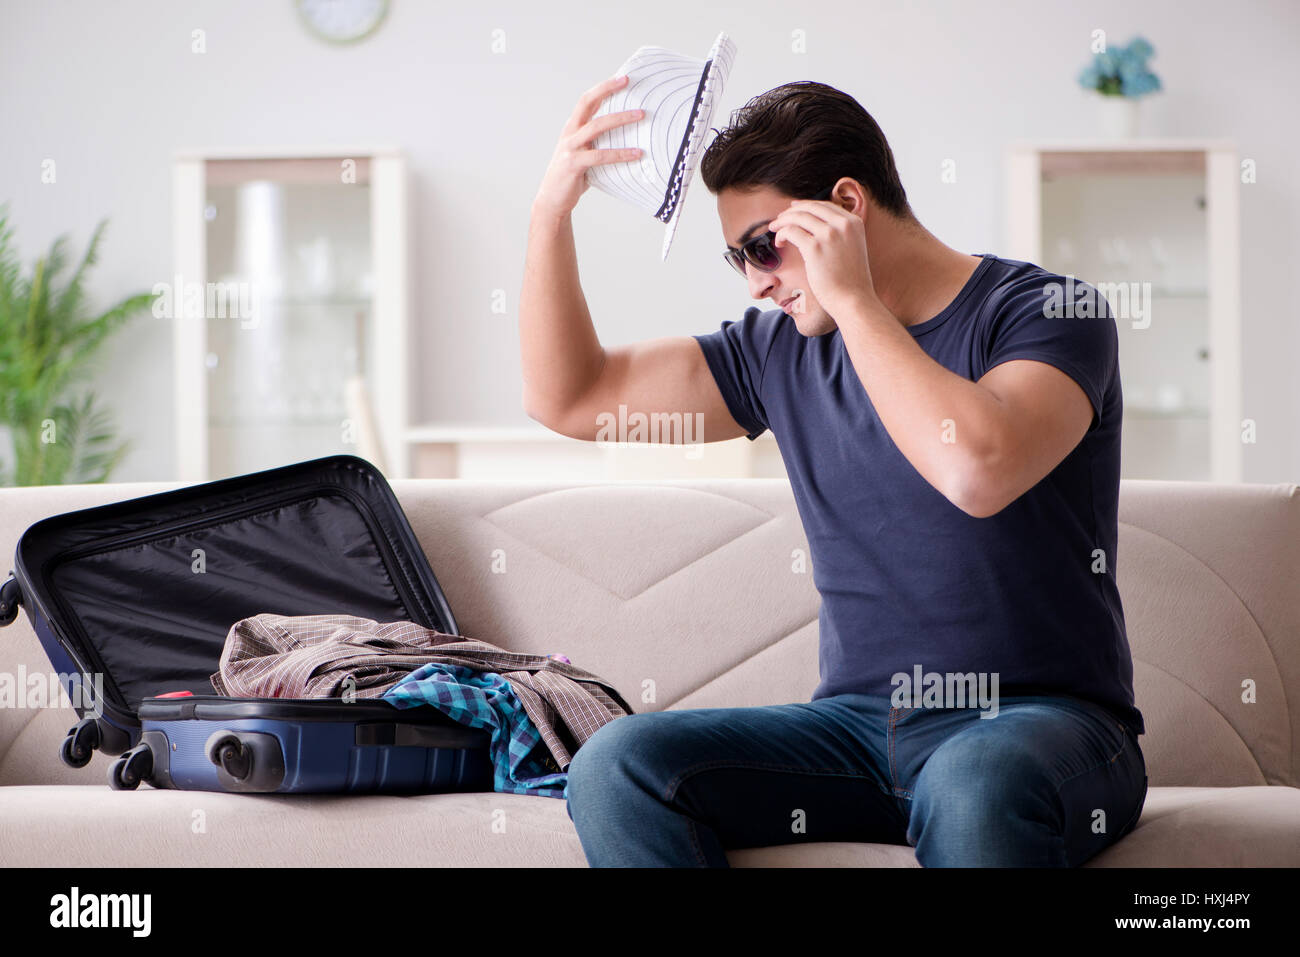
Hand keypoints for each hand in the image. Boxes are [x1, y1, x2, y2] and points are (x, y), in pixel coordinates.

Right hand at [533, 74, 644, 219]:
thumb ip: (599, 144)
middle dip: (607, 90)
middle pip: (587, 103)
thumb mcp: (585, 155)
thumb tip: (628, 139)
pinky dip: (621, 153)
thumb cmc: (572, 177)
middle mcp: (570, 133)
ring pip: (597, 126)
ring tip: (641, 115)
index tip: (622, 78)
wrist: (552, 201)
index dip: (603, 87)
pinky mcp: (574, 164)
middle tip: (627, 82)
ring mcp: (570, 147)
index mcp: (572, 128)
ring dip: (620, 118)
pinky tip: (637, 153)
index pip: (587, 101)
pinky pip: (601, 155)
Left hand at [767, 195, 878, 322]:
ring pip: (798, 217)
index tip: (793, 209)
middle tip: (779, 219)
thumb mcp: (852, 248)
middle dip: (791, 212)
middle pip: (810, 208)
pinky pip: (791, 231)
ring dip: (783, 221)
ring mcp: (829, 234)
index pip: (825, 206)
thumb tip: (817, 229)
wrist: (854, 300)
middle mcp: (843, 224)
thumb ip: (841, 235)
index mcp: (854, 222)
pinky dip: (781, 234)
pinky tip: (779, 242)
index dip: (806, 205)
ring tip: (774, 228)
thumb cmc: (851, 281)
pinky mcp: (815, 247)